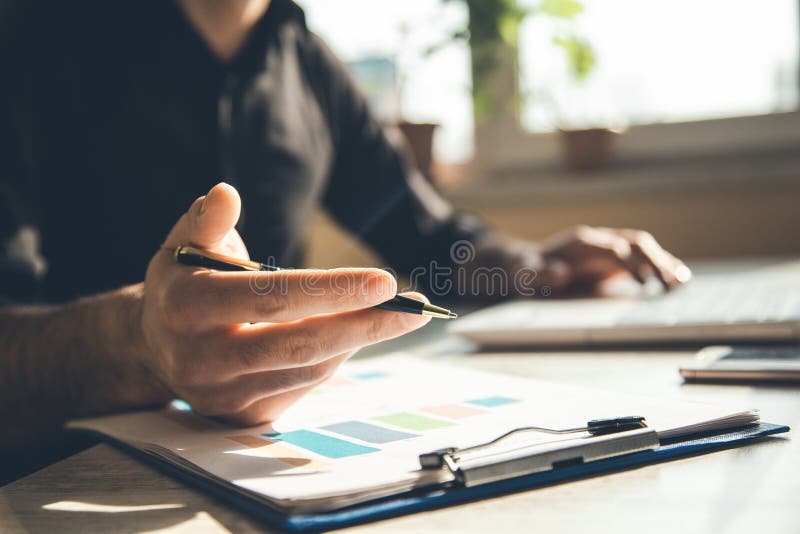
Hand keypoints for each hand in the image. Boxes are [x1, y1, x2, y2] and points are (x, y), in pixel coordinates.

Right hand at [139, 183, 429, 424]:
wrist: (153, 347)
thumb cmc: (182, 284)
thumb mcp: (183, 246)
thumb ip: (206, 221)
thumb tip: (226, 194)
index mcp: (188, 307)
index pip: (271, 299)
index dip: (331, 291)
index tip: (386, 281)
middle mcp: (203, 359)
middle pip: (297, 345)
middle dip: (363, 327)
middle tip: (415, 311)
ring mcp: (222, 395)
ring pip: (305, 372)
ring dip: (356, 344)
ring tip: (396, 318)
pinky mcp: (240, 417)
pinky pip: (302, 389)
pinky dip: (335, 360)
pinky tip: (357, 335)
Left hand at [538, 225, 690, 294]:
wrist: (529, 264)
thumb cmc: (527, 271)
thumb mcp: (526, 274)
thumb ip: (540, 273)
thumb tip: (561, 274)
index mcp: (580, 242)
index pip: (612, 247)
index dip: (629, 263)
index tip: (644, 282)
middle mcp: (599, 240)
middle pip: (634, 242)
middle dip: (654, 261)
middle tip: (670, 284)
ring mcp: (610, 248)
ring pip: (643, 248)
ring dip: (663, 262)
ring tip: (682, 281)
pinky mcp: (616, 260)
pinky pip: (643, 259)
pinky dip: (661, 266)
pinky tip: (679, 278)